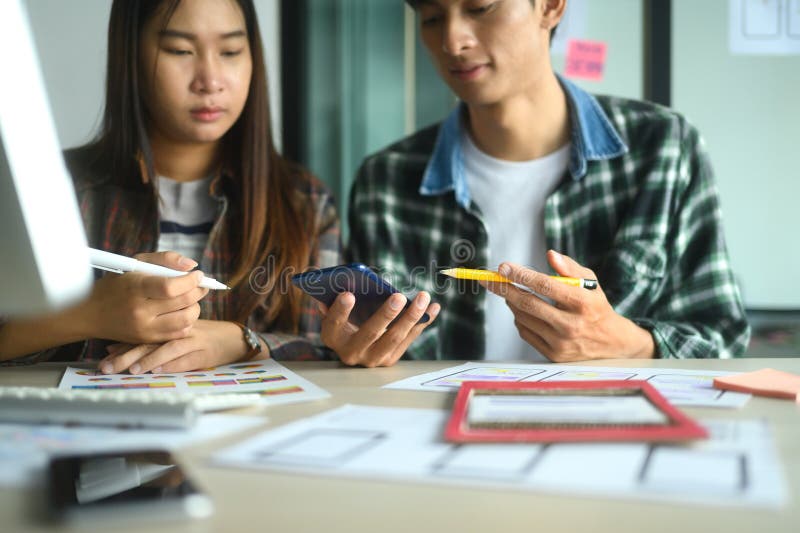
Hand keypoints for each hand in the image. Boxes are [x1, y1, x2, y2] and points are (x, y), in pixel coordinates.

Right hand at [75, 251, 207, 343]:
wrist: (90, 314)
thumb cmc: (116, 284)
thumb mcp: (135, 264)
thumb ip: (165, 260)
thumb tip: (192, 266)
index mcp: (135, 288)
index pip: (171, 287)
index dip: (190, 281)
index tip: (198, 274)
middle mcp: (140, 311)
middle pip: (183, 303)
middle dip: (198, 291)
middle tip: (199, 285)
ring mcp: (144, 329)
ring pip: (186, 320)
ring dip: (195, 307)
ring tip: (191, 299)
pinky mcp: (148, 340)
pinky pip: (178, 333)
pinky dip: (186, 322)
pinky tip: (181, 312)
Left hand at [98, 320, 256, 373]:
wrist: (232, 338)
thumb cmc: (198, 336)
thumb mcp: (173, 335)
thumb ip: (145, 340)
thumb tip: (112, 347)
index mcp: (168, 325)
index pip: (142, 334)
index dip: (122, 345)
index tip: (104, 356)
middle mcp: (178, 331)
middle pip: (150, 342)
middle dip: (126, 356)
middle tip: (106, 368)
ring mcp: (192, 342)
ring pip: (168, 349)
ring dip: (149, 360)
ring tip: (132, 370)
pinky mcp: (204, 353)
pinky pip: (186, 359)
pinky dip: (172, 366)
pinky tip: (159, 372)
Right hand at [320, 292, 439, 366]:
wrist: (354, 347)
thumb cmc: (345, 320)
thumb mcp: (336, 312)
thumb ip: (336, 300)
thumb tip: (343, 282)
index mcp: (332, 337)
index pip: (333, 324)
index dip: (340, 310)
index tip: (348, 295)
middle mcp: (350, 352)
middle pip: (369, 333)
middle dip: (385, 315)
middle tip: (399, 296)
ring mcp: (372, 358)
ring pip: (394, 338)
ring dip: (411, 317)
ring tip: (423, 297)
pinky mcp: (390, 359)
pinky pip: (409, 339)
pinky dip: (422, 322)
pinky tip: (433, 307)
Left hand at [484, 250, 654, 361]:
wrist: (611, 343)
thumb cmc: (596, 306)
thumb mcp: (590, 283)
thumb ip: (570, 268)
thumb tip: (550, 255)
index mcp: (583, 303)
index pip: (545, 286)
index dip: (521, 275)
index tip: (503, 267)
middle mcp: (571, 325)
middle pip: (528, 304)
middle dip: (505, 289)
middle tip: (491, 279)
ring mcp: (561, 343)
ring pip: (523, 318)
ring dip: (512, 302)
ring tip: (512, 292)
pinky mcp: (553, 355)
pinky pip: (524, 332)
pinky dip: (519, 318)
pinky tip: (524, 311)